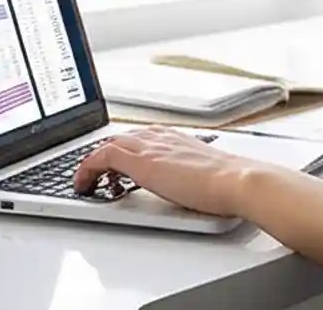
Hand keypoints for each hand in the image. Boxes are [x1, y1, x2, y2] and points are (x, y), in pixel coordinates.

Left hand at [74, 127, 261, 216]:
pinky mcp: (142, 162)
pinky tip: (84, 183)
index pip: (143, 135)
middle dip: (105, 154)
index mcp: (179, 139)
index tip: (119, 162)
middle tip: (97, 174)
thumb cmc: (231, 183)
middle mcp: (163, 138)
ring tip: (88, 180)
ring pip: (109, 143)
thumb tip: (203, 187)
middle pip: (122, 137)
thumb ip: (197, 174)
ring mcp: (151, 148)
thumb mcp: (209, 174)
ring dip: (95, 161)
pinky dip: (87, 168)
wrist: (238, 181)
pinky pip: (102, 156)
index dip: (126, 147)